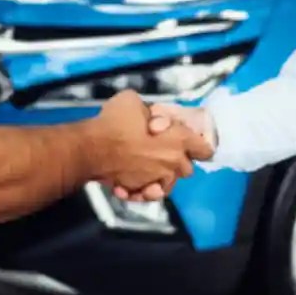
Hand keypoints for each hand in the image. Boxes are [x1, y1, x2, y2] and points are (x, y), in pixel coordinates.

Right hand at [90, 91, 213, 202]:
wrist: (91, 148)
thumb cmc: (115, 122)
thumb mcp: (133, 101)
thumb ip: (147, 109)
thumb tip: (146, 113)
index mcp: (178, 140)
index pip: (204, 149)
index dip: (201, 145)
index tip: (194, 142)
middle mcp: (171, 163)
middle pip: (187, 168)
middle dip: (179, 160)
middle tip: (164, 150)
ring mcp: (155, 179)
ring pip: (168, 184)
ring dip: (162, 176)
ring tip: (148, 166)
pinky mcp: (138, 190)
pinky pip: (147, 194)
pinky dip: (142, 189)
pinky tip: (133, 180)